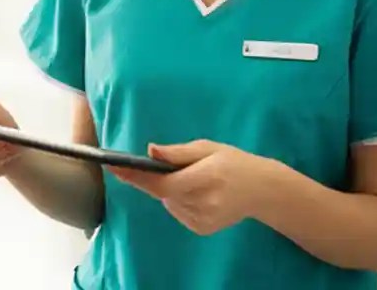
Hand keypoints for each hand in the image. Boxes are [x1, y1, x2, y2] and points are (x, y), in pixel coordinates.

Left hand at [109, 140, 277, 235]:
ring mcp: (205, 220)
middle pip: (162, 193)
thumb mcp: (208, 148)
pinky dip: (176, 200)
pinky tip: (193, 191)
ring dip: (165, 189)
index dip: (137, 176)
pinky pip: (176, 210)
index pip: (165, 182)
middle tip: (134, 166)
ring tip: (185, 177)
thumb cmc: (233, 163)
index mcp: (209, 177)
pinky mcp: (202, 229)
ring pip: (168, 202)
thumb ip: (178, 152)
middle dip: (146, 179)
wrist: (263, 191)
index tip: (114, 166)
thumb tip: (150, 150)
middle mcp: (206, 202)